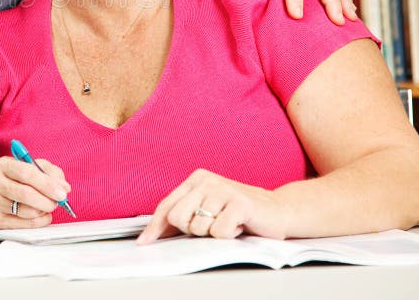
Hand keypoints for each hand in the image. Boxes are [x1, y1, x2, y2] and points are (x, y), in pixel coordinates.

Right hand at [0, 156, 70, 228]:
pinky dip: (38, 222)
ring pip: (25, 211)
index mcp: (3, 165)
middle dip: (46, 200)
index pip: (26, 173)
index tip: (62, 193)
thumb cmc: (22, 179)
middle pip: (24, 194)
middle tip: (58, 202)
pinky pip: (23, 225)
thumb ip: (52, 174)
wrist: (3, 195)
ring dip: (43, 211)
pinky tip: (42, 215)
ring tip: (47, 206)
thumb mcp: (37, 168)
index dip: (46, 184)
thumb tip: (64, 188)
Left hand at [137, 169, 288, 244]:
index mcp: (195, 179)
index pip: (167, 206)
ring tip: (228, 223)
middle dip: (192, 230)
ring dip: (214, 233)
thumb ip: (183, 215)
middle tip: (212, 225)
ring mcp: (223, 189)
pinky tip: (239, 225)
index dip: (154, 227)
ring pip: (199, 228)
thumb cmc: (238, 212)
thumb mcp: (207, 209)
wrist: (278, 210)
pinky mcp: (240, 202)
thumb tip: (151, 235)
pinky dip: (229, 235)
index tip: (144, 243)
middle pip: (177, 218)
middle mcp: (206, 180)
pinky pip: (219, 232)